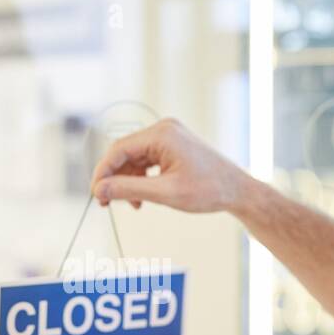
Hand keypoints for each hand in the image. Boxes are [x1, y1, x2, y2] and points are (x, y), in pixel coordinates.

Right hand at [90, 118, 251, 213]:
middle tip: (105, 203)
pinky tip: (142, 198)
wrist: (238, 190)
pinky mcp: (172, 145)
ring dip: (128, 181)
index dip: (103, 173)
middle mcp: (163, 129)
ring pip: (134, 158)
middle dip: (114, 178)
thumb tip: (99, 189)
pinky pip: (146, 160)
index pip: (118, 150)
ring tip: (133, 205)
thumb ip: (129, 190)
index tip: (96, 195)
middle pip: (124, 153)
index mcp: (161, 134)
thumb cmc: (209, 190)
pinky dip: (141, 178)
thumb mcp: (165, 193)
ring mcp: (168, 136)